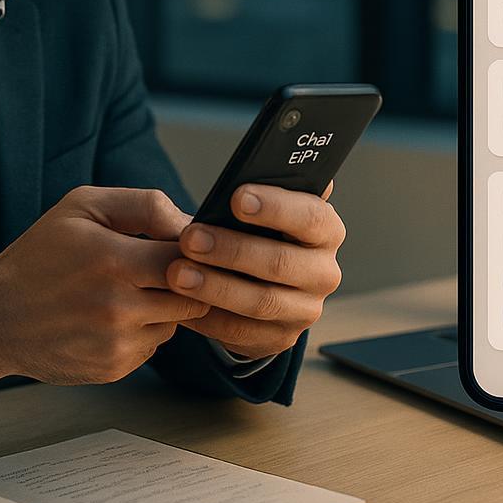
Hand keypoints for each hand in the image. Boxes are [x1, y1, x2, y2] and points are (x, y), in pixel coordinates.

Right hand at [0, 187, 208, 393]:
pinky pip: (153, 345)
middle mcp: (118, 307)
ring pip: (175, 321)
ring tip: (126, 291)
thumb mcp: (82, 207)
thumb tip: (191, 224)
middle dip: (183, 280)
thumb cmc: (39, 255)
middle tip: (156, 268)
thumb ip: (143, 206)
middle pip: (192, 296)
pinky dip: (142, 330)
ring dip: (163, 306)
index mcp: (112, 260)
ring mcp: (117, 343)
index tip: (178, 245)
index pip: (189, 258)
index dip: (190, 250)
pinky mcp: (114, 368)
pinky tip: (110, 317)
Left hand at [165, 181, 343, 359]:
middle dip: (232, 249)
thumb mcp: (266, 207)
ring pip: (260, 302)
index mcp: (326, 231)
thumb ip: (265, 190)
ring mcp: (305, 310)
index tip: (237, 197)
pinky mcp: (280, 338)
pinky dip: (208, 315)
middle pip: (282, 263)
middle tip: (190, 238)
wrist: (259, 281)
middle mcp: (325, 272)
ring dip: (214, 286)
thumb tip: (259, 163)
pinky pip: (242, 332)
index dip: (276, 207)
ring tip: (176, 273)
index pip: (312, 217)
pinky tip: (180, 301)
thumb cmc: (258, 230)